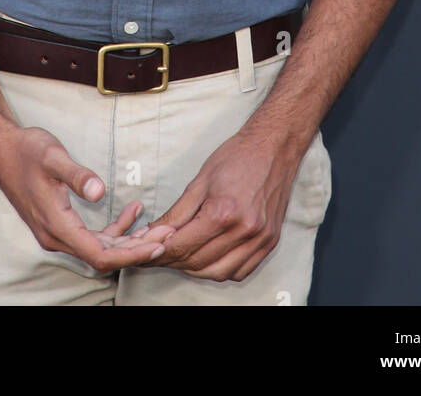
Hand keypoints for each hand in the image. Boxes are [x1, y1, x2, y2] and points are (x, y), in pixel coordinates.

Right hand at [0, 122, 175, 271]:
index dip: (131, 254)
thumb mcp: (52, 157)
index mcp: (56, 225)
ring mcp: (57, 232)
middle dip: (137, 248)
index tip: (157, 246)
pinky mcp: (60, 224)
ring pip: (99, 248)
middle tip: (168, 235)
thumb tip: (99, 191)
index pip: (100, 254)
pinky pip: (92, 236)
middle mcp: (56, 236)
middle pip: (103, 256)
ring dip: (128, 241)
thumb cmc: (26, 151)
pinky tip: (133, 211)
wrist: (1, 151)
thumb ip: (77, 175)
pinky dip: (115, 229)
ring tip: (157, 226)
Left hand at [130, 127, 300, 281]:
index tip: (147, 251)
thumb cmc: (237, 157)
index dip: (160, 252)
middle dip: (174, 261)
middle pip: (199, 262)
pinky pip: (241, 271)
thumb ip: (177, 212)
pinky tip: (209, 258)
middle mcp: (244, 230)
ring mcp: (260, 239)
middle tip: (160, 253)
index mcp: (224, 212)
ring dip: (196, 269)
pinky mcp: (270, 242)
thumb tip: (154, 233)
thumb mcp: (200, 180)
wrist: (273, 147)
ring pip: (219, 272)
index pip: (183, 245)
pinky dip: (221, 270)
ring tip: (182, 255)